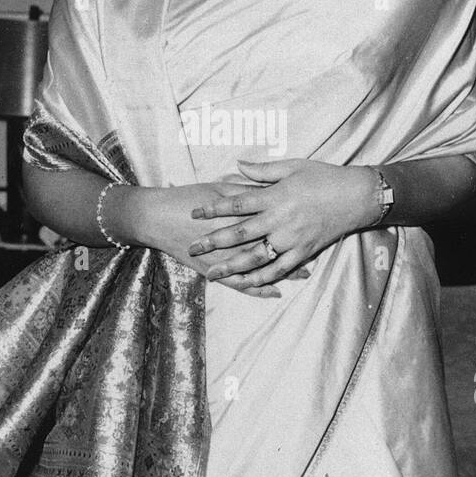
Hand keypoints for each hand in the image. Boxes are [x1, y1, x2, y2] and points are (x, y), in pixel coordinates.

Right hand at [116, 181, 310, 298]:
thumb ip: (243, 188)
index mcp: (238, 215)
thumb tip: (265, 185)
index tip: (315, 217)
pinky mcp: (213, 270)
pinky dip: (258, 288)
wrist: (156, 217)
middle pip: (273, 243)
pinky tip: (274, 291)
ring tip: (305, 272)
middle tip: (319, 247)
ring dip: (284, 271)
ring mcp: (225, 257)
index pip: (272, 217)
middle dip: (296, 246)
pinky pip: (241, 284)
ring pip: (260, 267)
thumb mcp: (217, 188)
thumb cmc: (186, 199)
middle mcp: (234, 238)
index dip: (295, 219)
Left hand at [186, 158, 377, 286]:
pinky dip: (261, 278)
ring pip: (255, 257)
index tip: (194, 212)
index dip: (213, 209)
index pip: (237, 203)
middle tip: (192, 247)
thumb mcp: (293, 166)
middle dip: (213, 241)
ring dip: (231, 266)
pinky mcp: (303, 252)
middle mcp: (280, 220)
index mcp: (275, 196)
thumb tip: (236, 165)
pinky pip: (278, 270)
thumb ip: (262, 170)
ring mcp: (292, 239)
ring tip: (211, 273)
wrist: (356, 197)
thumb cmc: (324, 177)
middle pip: (239, 233)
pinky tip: (244, 283)